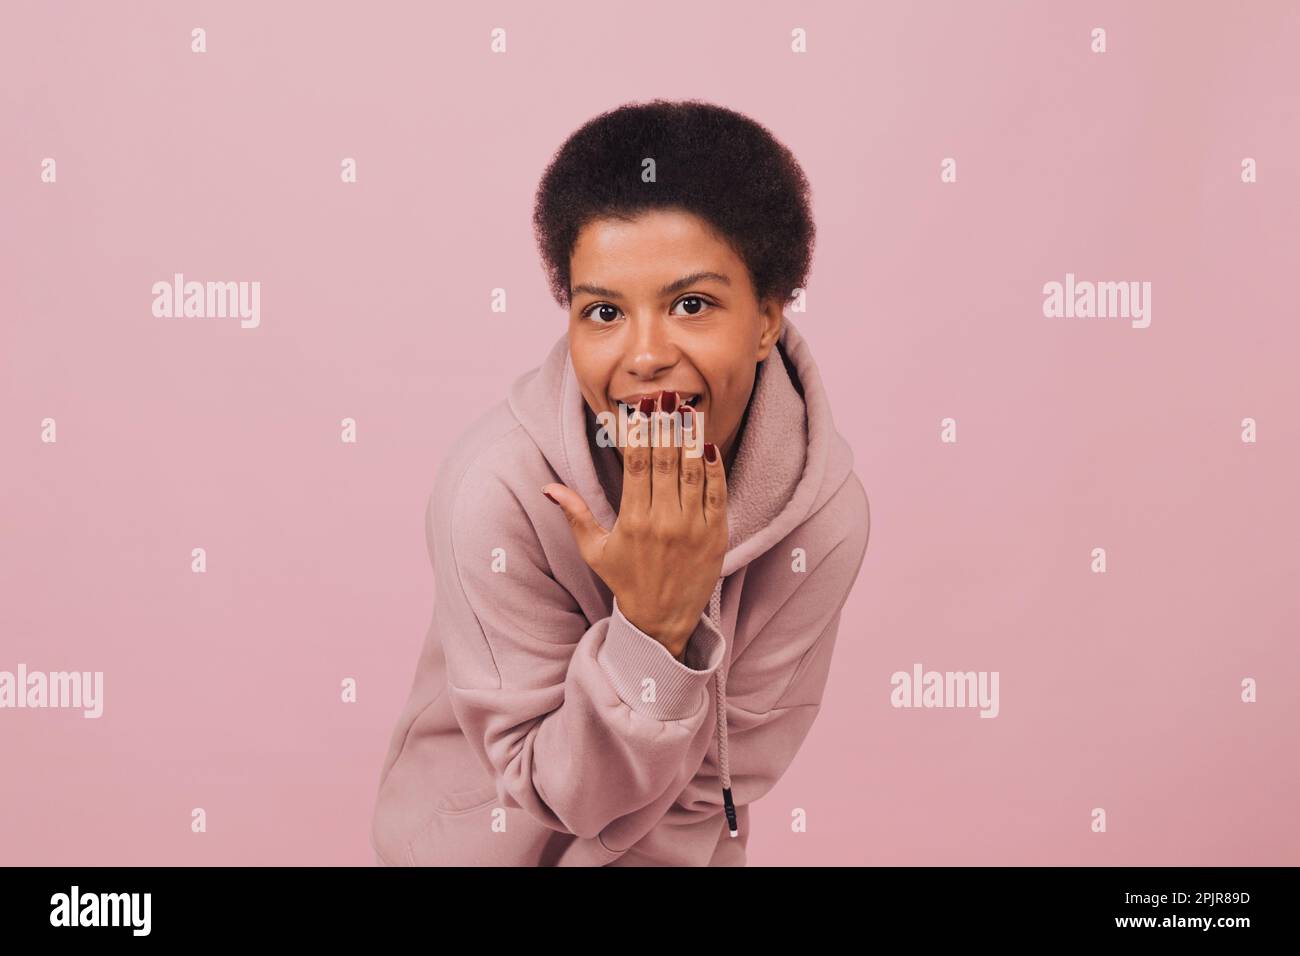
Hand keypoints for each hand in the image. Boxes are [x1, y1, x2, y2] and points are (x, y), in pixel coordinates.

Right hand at [543, 389, 727, 657]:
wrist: (662, 621)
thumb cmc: (626, 581)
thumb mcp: (595, 550)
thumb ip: (575, 514)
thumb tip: (548, 488)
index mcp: (633, 521)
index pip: (638, 466)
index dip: (640, 434)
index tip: (641, 408)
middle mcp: (663, 522)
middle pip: (666, 462)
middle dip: (665, 426)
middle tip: (666, 396)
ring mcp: (693, 528)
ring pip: (692, 473)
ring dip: (692, 439)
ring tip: (690, 410)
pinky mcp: (716, 536)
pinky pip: (716, 494)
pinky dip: (713, 469)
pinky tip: (709, 446)